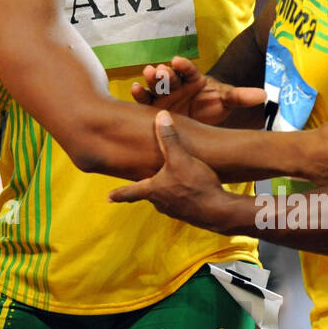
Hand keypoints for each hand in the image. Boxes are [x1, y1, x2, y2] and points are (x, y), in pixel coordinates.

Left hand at [108, 112, 235, 231]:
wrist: (219, 211)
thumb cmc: (196, 185)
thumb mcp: (180, 157)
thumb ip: (169, 137)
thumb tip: (160, 115)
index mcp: (153, 190)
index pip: (130, 192)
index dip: (119, 194)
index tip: (108, 198)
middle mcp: (161, 203)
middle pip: (150, 195)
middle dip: (147, 189)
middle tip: (141, 186)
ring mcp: (176, 211)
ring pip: (166, 199)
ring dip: (167, 192)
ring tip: (171, 184)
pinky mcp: (191, 214)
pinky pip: (182, 203)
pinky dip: (183, 196)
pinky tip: (191, 189)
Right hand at [130, 55, 266, 124]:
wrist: (200, 123)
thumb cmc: (212, 106)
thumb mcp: (226, 101)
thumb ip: (240, 97)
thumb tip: (263, 95)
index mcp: (193, 78)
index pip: (188, 70)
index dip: (183, 66)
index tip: (178, 61)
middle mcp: (176, 84)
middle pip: (170, 76)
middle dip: (164, 73)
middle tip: (160, 70)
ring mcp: (163, 95)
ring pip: (155, 85)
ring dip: (150, 80)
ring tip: (147, 74)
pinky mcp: (153, 107)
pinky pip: (144, 100)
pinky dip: (138, 94)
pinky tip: (133, 89)